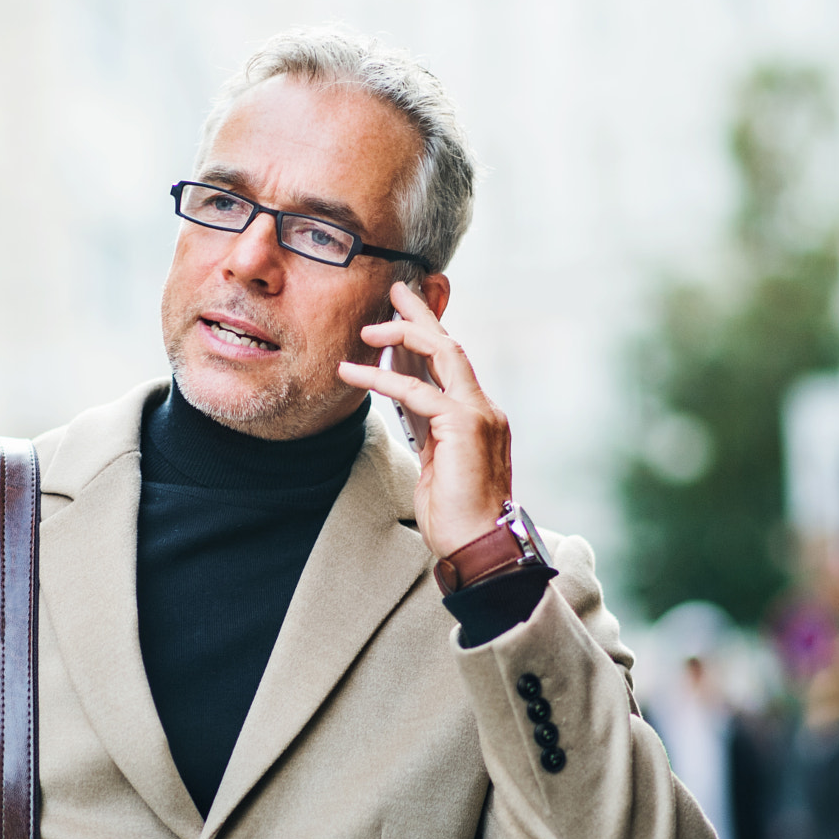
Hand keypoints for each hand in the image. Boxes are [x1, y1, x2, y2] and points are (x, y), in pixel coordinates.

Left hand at [335, 282, 513, 558]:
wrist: (479, 547)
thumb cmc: (456, 516)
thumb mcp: (437, 463)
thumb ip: (428, 430)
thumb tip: (408, 406)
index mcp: (478, 416)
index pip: (450, 364)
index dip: (426, 335)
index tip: (401, 314)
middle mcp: (484, 409)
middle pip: (451, 346)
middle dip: (422, 316)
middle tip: (395, 291)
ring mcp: (478, 415)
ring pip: (442, 355)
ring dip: (403, 335)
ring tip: (368, 328)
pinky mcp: (464, 427)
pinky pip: (418, 392)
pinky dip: (383, 378)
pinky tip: (354, 373)